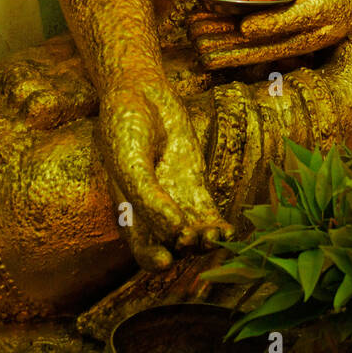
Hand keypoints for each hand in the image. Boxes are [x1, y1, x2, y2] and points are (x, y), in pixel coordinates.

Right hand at [100, 74, 232, 271]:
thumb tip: (175, 231)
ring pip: (194, 233)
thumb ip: (148, 198)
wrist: (139, 92)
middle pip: (172, 246)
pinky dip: (217, 225)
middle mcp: (152, 212)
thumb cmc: (124, 127)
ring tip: (215, 236)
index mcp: (129, 212)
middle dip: (184, 249)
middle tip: (191, 237)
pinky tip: (227, 231)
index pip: (141, 249)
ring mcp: (176, 199)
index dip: (153, 260)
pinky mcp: (195, 185)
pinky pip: (207, 213)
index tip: (166, 260)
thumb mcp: (130, 162)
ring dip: (205, 241)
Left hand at [187, 0, 351, 70]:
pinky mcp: (281, 22)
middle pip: (238, 45)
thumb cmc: (337, 8)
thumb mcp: (313, 11)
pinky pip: (250, 23)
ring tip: (192, 24)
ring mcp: (279, 34)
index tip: (196, 45)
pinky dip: (230, 18)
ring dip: (217, 29)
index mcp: (285, 45)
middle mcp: (279, 43)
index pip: (244, 51)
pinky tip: (215, 12)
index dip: (219, 49)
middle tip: (187, 31)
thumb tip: (245, 30)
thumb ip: (279, 21)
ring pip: (241, 36)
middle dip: (212, 38)